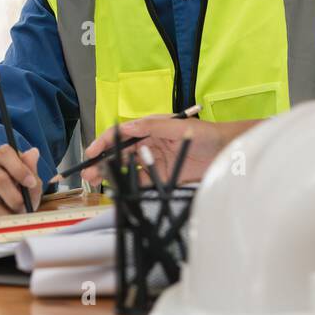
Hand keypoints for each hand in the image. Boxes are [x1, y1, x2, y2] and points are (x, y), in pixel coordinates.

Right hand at [0, 145, 41, 226]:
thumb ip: (31, 170)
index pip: (5, 154)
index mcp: (1, 155)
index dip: (19, 168)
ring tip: (13, 221)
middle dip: (14, 199)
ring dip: (3, 216)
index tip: (31, 183)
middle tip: (23, 211)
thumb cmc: (16, 186)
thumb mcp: (28, 178)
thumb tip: (33, 153)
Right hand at [80, 117, 252, 186]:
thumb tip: (127, 126)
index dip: (104, 142)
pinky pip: (140, 181)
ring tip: (96, 181)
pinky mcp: (161, 176)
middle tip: (88, 173)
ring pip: (126, 167)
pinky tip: (117, 188)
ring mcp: (153, 160)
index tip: (91, 152)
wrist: (226, 153)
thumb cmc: (205, 134)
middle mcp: (148, 143)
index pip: (121, 134)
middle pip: (119, 152)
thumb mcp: (178, 127)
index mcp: (150, 128)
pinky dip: (127, 185)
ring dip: (110, 173)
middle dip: (102, 161)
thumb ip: (153, 126)